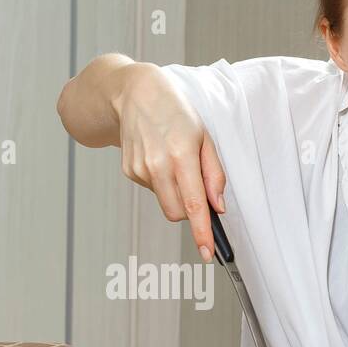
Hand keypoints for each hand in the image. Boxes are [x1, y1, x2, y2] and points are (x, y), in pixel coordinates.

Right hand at [117, 63, 226, 261]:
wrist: (134, 94)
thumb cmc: (175, 112)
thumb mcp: (204, 137)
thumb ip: (214, 174)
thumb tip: (218, 206)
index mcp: (181, 155)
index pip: (194, 204)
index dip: (202, 232)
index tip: (207, 253)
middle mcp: (158, 165)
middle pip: (177, 213)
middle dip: (189, 211)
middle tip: (196, 187)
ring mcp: (139, 170)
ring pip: (165, 203)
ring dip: (175, 193)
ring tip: (174, 161)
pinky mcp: (129, 171)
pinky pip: (152, 190)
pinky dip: (161, 181)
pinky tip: (158, 157)